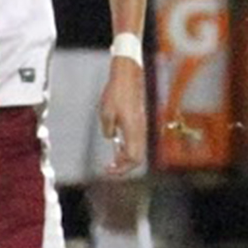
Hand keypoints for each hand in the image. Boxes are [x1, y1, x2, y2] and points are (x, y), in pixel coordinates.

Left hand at [97, 57, 147, 176]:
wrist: (128, 77)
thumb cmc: (116, 93)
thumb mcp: (106, 113)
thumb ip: (108, 129)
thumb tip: (111, 138)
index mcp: (133, 130)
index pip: (132, 158)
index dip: (121, 168)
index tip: (108, 169)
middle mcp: (140, 131)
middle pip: (137, 158)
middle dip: (125, 166)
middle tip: (111, 167)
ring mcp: (142, 126)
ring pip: (139, 150)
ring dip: (127, 157)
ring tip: (114, 158)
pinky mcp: (140, 122)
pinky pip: (138, 141)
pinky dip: (129, 148)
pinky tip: (118, 145)